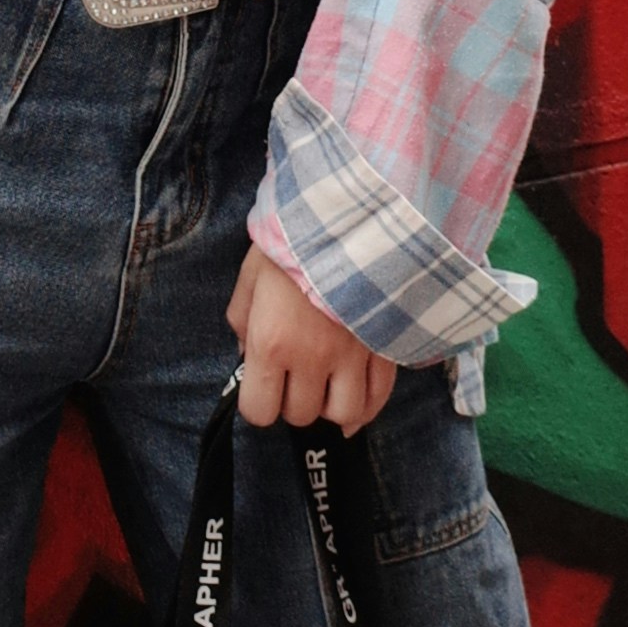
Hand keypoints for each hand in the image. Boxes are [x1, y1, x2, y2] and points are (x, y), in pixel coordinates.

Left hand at [227, 245, 396, 430]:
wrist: (348, 211)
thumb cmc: (291, 240)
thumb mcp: (251, 277)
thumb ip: (242, 322)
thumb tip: (247, 355)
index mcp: (272, 343)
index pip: (260, 411)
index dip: (258, 404)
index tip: (262, 386)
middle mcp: (312, 358)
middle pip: (301, 415)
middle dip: (293, 402)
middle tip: (293, 377)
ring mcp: (354, 356)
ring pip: (344, 415)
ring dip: (331, 407)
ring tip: (325, 387)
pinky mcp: (385, 347)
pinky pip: (379, 397)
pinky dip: (367, 406)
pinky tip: (356, 398)